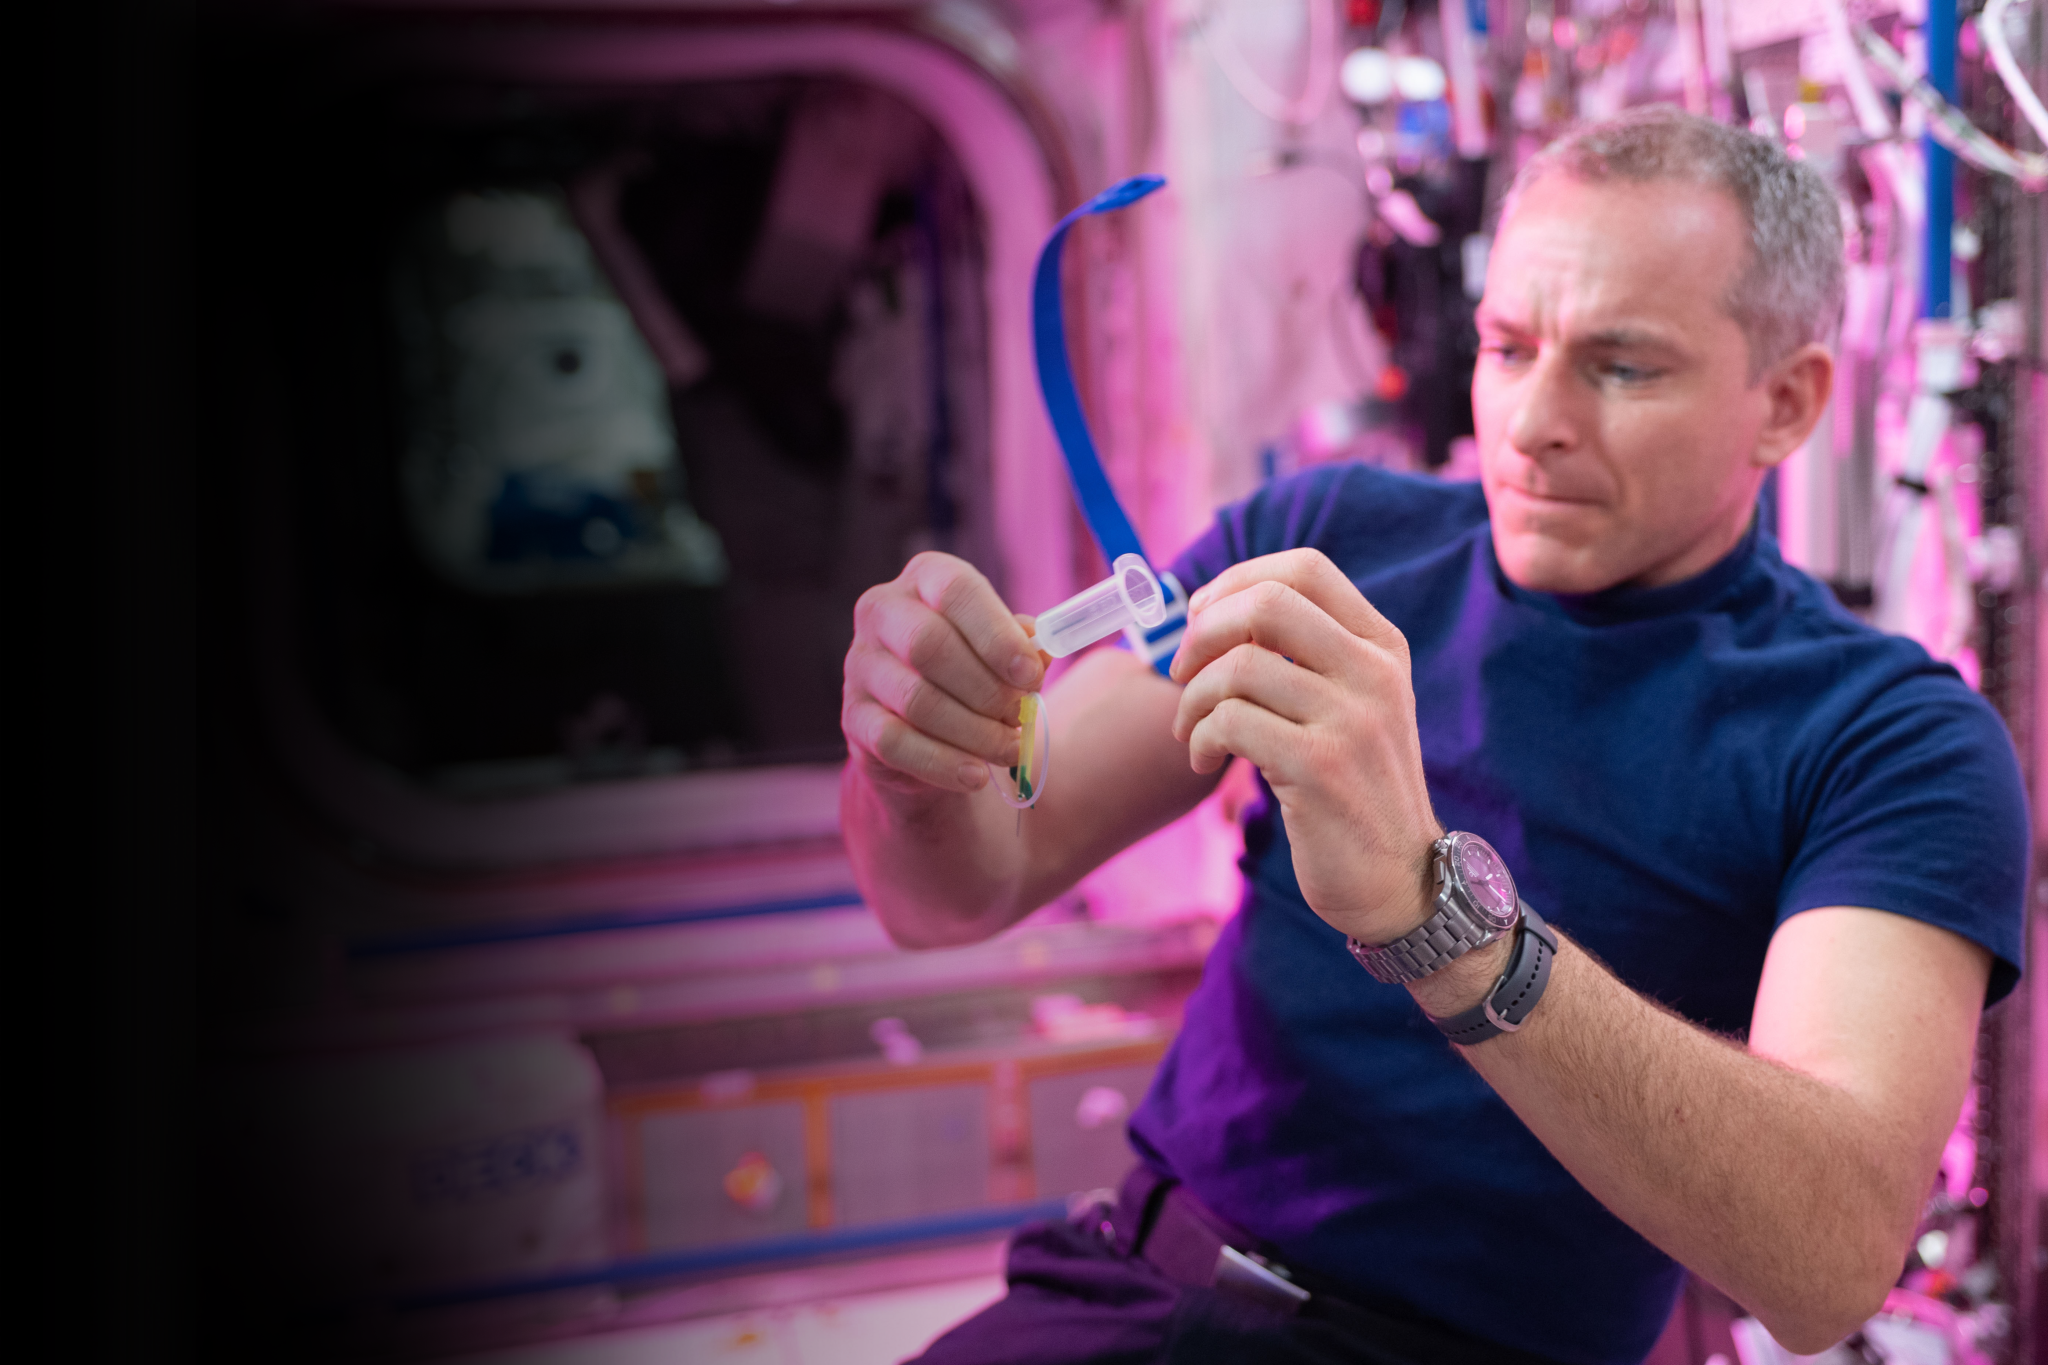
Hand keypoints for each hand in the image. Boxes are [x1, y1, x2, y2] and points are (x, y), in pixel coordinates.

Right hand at [843, 552, 1046, 795]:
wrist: (930, 729)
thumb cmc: (974, 674)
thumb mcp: (1004, 652)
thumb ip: (1024, 647)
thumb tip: (1039, 651)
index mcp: (924, 578)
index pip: (956, 590)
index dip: (997, 634)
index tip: (1030, 675)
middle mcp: (882, 611)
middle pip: (931, 645)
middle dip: (987, 689)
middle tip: (1021, 716)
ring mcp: (860, 664)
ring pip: (916, 699)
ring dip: (974, 732)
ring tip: (1009, 748)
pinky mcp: (853, 716)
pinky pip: (896, 742)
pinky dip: (943, 763)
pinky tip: (975, 774)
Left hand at [1168, 549, 1440, 943]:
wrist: (1400, 881)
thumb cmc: (1354, 789)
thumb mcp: (1352, 706)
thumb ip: (1308, 655)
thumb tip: (1214, 609)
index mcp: (1381, 646)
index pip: (1304, 568)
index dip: (1236, 580)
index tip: (1200, 616)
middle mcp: (1374, 673)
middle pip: (1267, 603)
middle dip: (1202, 632)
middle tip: (1180, 674)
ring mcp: (1351, 720)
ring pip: (1237, 667)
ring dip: (1191, 699)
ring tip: (1189, 731)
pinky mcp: (1320, 768)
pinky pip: (1231, 722)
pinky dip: (1198, 739)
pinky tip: (1202, 761)